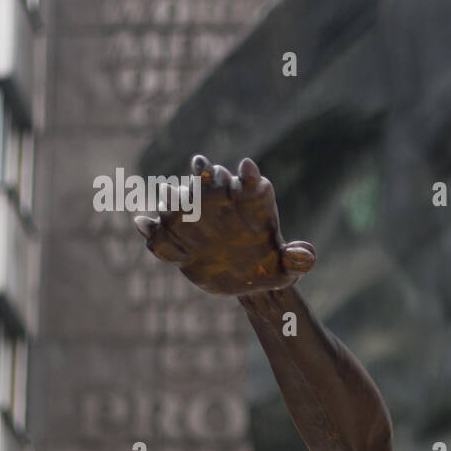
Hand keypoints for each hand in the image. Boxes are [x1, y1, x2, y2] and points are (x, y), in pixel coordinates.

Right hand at [133, 155, 315, 297]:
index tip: (248, 167)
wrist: (247, 283)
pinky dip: (151, 229)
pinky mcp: (178, 241)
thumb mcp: (288, 269)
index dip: (249, 176)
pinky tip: (143, 224)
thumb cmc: (272, 269)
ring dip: (173, 196)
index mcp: (252, 206)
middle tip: (203, 167)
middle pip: (210, 183)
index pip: (251, 184)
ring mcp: (196, 220)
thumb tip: (307, 254)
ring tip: (169, 195)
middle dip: (205, 174)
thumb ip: (297, 260)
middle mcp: (221, 205)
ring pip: (180, 202)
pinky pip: (161, 234)